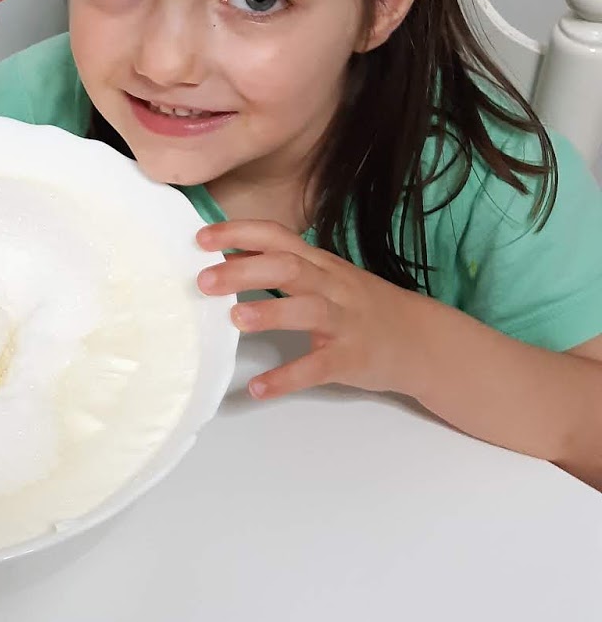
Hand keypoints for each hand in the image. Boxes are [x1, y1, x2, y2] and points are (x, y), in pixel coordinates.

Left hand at [196, 220, 431, 400]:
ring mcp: (344, 322)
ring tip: (234, 320)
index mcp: (319, 264)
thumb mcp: (325, 277)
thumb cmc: (360, 306)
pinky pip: (318, 368)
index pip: (277, 236)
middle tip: (204, 281)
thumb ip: (281, 266)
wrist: (420, 340)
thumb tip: (226, 257)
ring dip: (270, 312)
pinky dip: (287, 378)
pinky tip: (258, 389)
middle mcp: (331, 286)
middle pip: (288, 267)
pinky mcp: (351, 358)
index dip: (240, 233)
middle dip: (245, 270)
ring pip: (308, 310)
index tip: (201, 238)